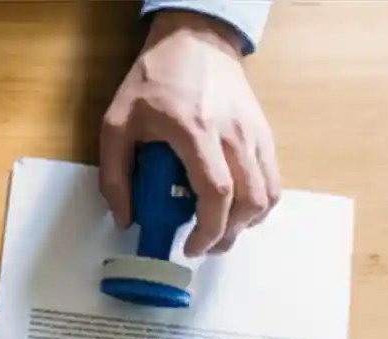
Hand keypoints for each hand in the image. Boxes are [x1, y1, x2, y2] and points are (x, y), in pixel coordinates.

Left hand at [99, 11, 279, 255]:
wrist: (194, 41)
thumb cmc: (153, 81)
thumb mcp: (117, 124)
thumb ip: (115, 175)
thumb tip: (125, 219)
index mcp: (196, 132)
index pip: (216, 193)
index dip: (208, 230)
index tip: (190, 248)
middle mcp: (233, 135)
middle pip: (250, 201)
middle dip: (229, 235)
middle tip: (204, 246)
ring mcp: (254, 133)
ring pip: (269, 194)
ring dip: (247, 222)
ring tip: (219, 230)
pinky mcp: (264, 133)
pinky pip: (272, 179)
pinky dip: (258, 202)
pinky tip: (235, 209)